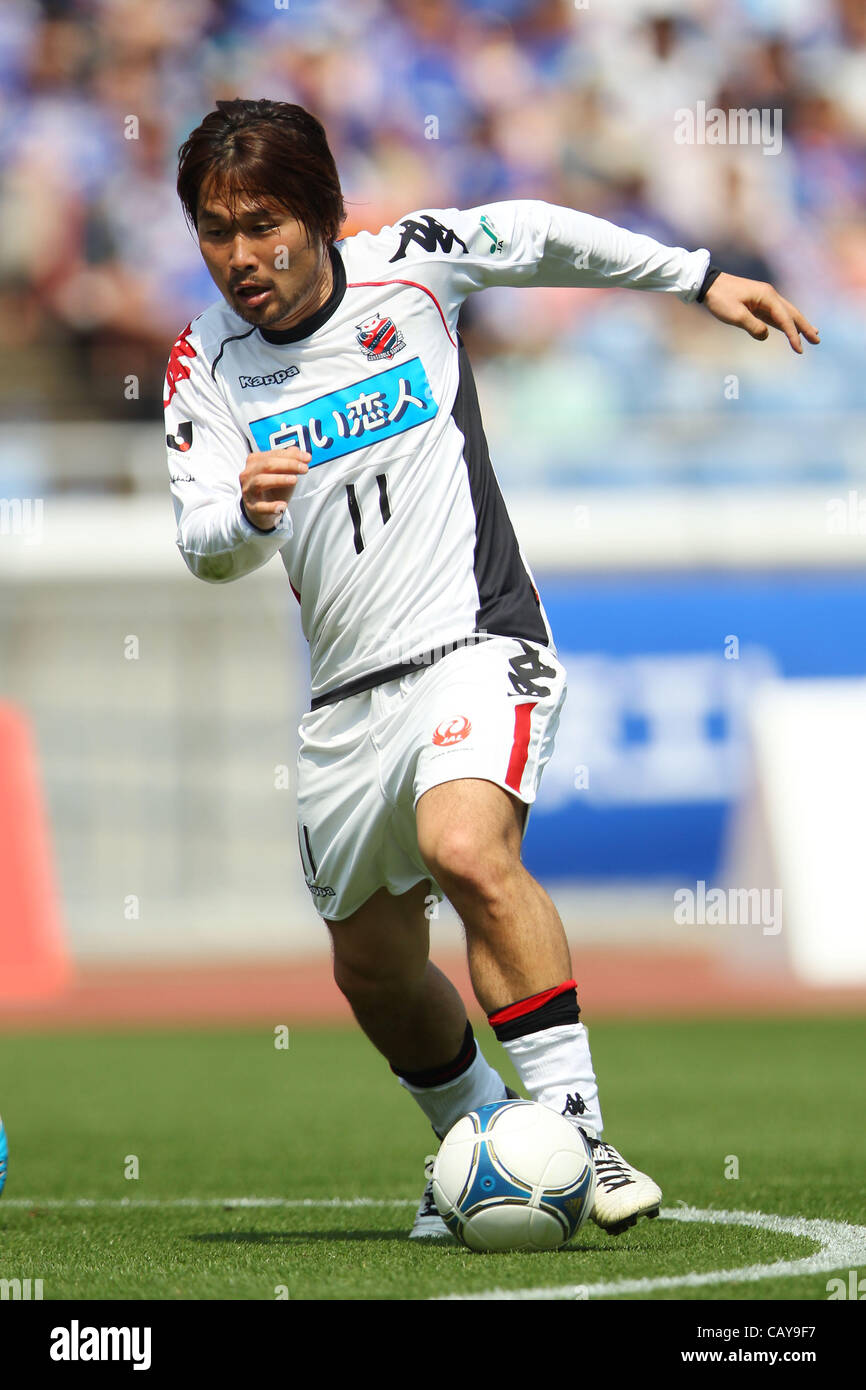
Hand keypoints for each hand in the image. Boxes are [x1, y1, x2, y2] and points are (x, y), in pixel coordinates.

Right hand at [240, 447, 310, 529]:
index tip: (307, 458)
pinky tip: (283, 505)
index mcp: (255, 461)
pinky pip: (260, 507)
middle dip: (288, 465)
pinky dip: (272, 506)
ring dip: (279, 479)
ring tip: (294, 480)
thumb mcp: (282, 473)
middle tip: (304, 469)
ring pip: (260, 481)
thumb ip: (289, 460)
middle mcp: (248, 474)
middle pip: (267, 465)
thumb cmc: (272, 489)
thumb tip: (298, 451)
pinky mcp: (252, 507)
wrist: (260, 510)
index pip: (274, 454)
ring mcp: (248, 490)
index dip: (292, 456)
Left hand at [703, 273, 819, 353]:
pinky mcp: (759, 303)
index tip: (799, 349)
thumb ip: (753, 326)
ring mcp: (765, 299)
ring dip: (798, 325)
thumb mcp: (735, 315)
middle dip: (805, 327)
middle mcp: (770, 296)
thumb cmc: (721, 298)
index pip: (785, 319)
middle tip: (817, 340)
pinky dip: (785, 322)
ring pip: (786, 313)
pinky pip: (776, 315)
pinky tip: (791, 329)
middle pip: (792, 313)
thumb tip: (766, 335)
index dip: (793, 335)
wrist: (709, 284)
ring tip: (811, 334)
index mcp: (767, 296)